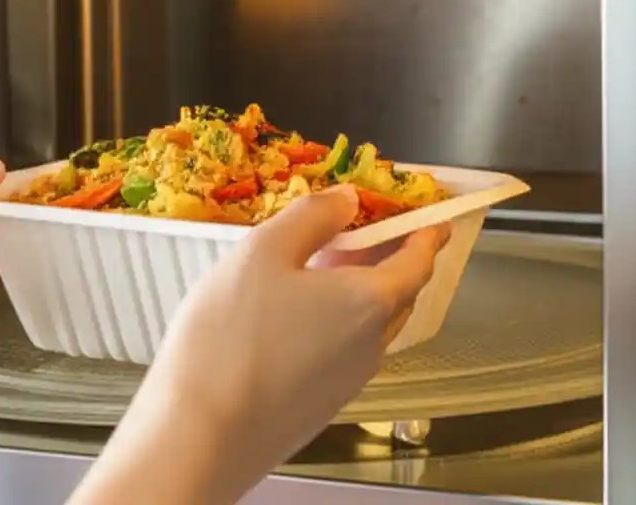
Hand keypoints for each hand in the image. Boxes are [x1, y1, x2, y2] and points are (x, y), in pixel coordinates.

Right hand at [72, 185, 450, 504]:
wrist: (201, 435)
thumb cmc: (231, 335)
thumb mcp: (263, 251)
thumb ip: (312, 216)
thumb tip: (347, 199)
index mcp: (370, 302)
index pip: (418, 263)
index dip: (427, 236)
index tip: (433, 221)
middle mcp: (371, 345)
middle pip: (399, 297)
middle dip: (392, 263)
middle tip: (369, 235)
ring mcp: (348, 382)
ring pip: (370, 328)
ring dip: (361, 295)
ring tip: (323, 270)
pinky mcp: (321, 406)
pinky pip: (344, 353)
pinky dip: (337, 325)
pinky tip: (296, 316)